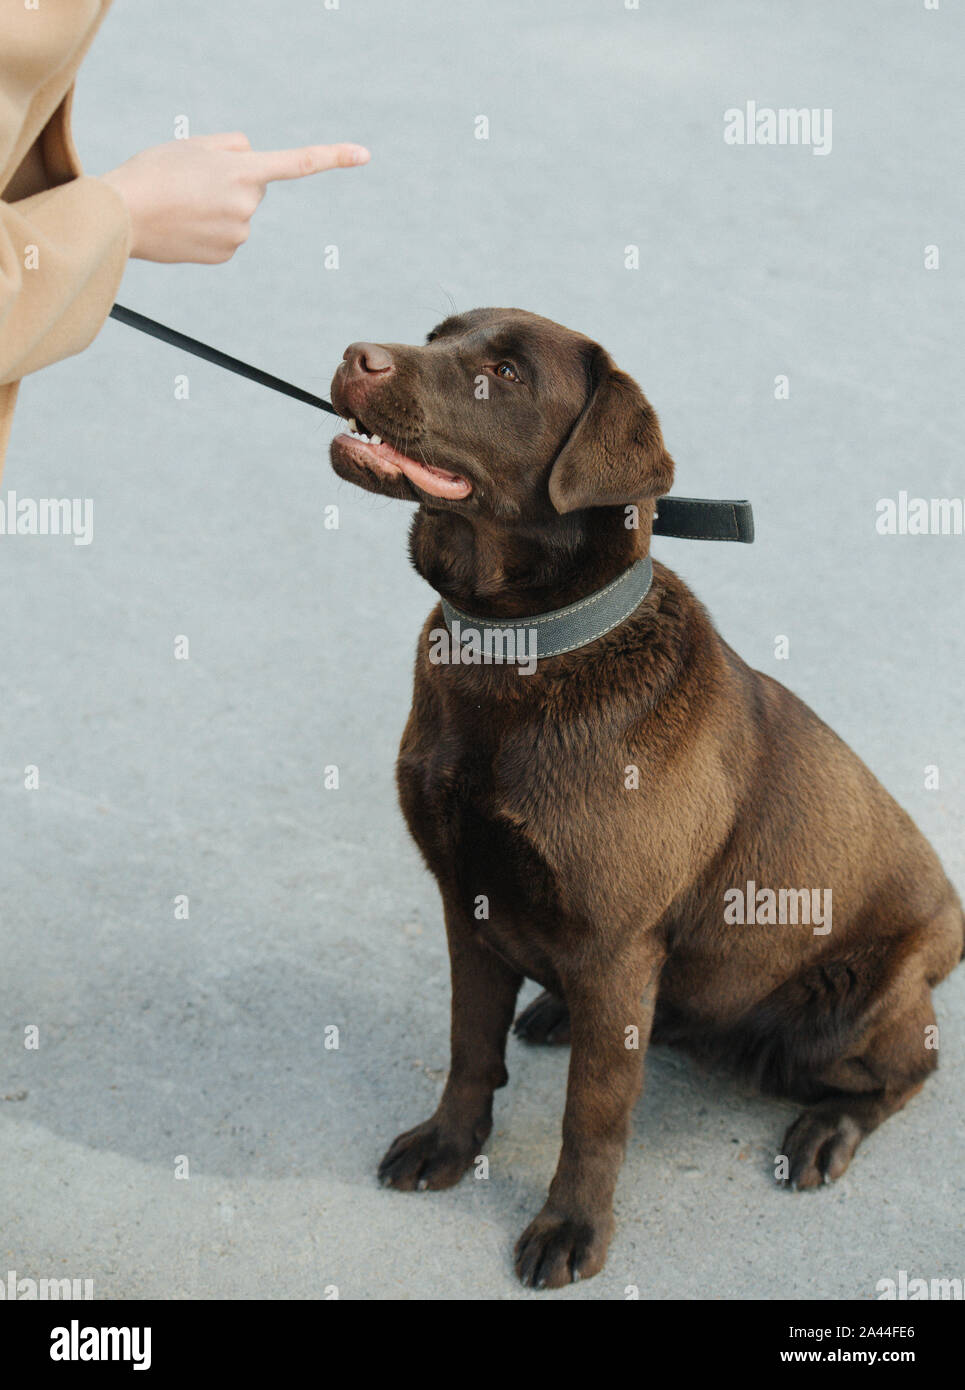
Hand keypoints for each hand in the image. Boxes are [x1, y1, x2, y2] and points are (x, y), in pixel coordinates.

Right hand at [101, 132, 369, 263]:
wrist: (123, 215)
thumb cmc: (155, 172)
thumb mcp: (194, 144)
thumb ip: (232, 146)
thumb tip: (252, 157)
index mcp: (243, 170)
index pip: (297, 163)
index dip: (333, 157)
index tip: (364, 155)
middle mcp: (248, 205)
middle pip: (254, 186)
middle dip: (232, 181)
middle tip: (193, 181)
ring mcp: (239, 233)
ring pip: (239, 211)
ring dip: (218, 205)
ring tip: (184, 203)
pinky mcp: (227, 254)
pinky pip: (228, 233)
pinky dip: (211, 228)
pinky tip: (186, 224)